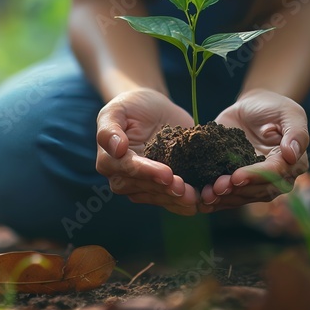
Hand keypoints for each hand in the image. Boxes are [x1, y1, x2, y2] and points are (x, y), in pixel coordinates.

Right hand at [96, 88, 198, 214]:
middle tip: (184, 188)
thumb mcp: (117, 109)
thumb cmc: (131, 106)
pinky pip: (171, 199)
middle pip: (144, 188)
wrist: (152, 108)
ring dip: (176, 199)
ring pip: (158, 197)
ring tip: (194, 197)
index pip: (128, 169)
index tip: (167, 174)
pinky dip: (184, 202)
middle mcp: (123, 178)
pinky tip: (199, 202)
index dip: (147, 172)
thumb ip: (109, 128)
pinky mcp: (162, 186)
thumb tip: (116, 149)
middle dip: (165, 189)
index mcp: (110, 161)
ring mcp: (143, 185)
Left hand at [199, 89, 309, 211]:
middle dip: (237, 190)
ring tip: (206, 195)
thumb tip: (292, 154)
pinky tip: (201, 199)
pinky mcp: (238, 183)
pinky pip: (229, 196)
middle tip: (217, 187)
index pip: (274, 173)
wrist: (251, 109)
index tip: (236, 176)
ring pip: (242, 197)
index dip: (255, 176)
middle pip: (258, 190)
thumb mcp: (289, 113)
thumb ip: (296, 132)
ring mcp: (256, 183)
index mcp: (293, 163)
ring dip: (224, 198)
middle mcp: (277, 179)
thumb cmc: (274, 108)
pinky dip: (215, 200)